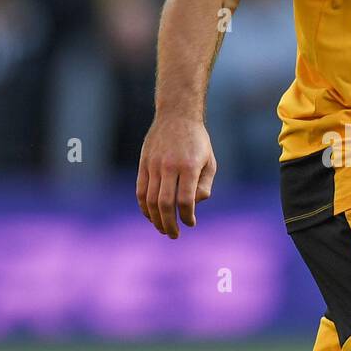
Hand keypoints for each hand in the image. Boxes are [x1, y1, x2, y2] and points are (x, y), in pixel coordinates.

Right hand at [136, 113, 216, 238]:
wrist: (177, 116)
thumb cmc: (197, 142)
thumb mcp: (209, 162)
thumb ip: (204, 186)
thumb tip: (193, 205)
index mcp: (189, 166)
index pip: (185, 200)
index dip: (187, 217)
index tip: (190, 223)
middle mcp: (169, 166)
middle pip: (165, 204)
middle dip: (169, 224)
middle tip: (174, 235)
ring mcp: (154, 165)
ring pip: (150, 200)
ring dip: (155, 219)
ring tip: (162, 229)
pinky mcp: (143, 164)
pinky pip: (141, 191)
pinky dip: (144, 207)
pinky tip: (150, 216)